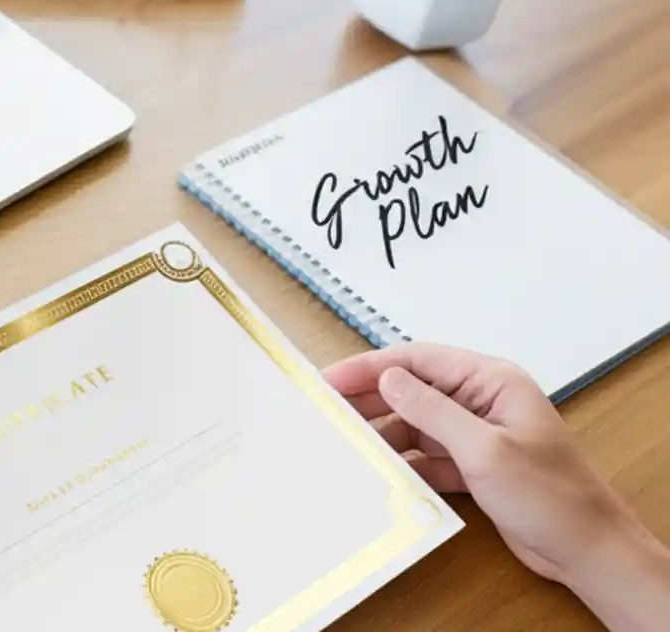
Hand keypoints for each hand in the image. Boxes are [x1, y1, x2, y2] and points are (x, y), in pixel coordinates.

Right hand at [323, 343, 669, 630]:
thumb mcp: (485, 449)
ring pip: (415, 424)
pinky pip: (426, 455)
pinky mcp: (472, 465)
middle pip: (413, 390)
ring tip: (345, 444)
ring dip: (383, 434)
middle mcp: (481, 401)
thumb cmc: (550, 495)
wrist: (586, 549)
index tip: (332, 379)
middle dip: (369, 399)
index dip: (371, 367)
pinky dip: (402, 462)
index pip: (419, 361)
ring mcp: (476, 433)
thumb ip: (432, 411)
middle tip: (325, 410)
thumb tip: (389, 379)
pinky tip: (379, 471)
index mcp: (491, 381)